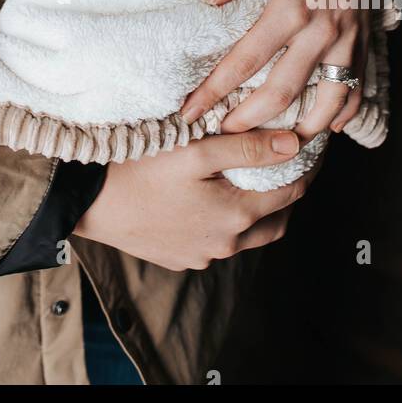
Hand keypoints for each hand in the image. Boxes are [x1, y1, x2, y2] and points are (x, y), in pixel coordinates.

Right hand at [72, 129, 318, 270]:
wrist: (88, 202)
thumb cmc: (140, 171)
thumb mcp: (196, 150)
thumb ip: (247, 148)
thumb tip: (295, 144)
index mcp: (235, 216)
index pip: (292, 192)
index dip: (307, 167)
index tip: (312, 145)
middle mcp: (224, 244)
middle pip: (276, 221)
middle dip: (289, 193)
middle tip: (290, 164)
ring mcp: (200, 255)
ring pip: (247, 235)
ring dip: (258, 210)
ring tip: (253, 178)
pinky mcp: (178, 257)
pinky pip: (216, 241)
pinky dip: (227, 221)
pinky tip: (212, 197)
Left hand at [180, 0, 388, 140]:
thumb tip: (210, 0)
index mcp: (292, 5)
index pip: (245, 60)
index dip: (215, 90)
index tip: (189, 111)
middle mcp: (323, 29)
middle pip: (283, 92)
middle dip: (250, 120)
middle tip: (221, 135)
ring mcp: (348, 36)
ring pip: (328, 99)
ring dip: (302, 128)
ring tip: (274, 146)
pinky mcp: (364, 35)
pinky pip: (358, 84)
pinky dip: (345, 111)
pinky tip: (327, 128)